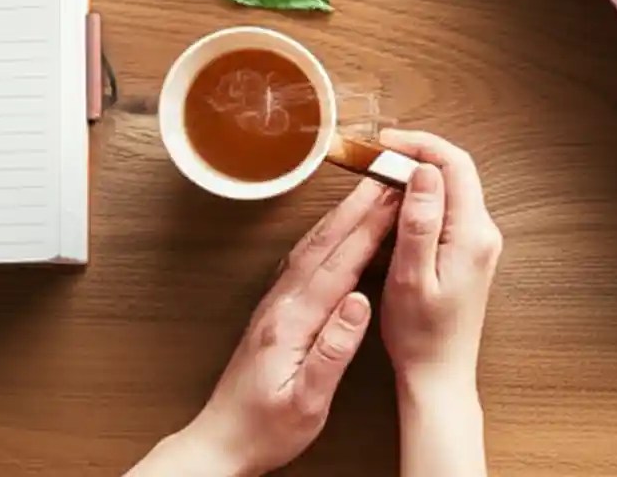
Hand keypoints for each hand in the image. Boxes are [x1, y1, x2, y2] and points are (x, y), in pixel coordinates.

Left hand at [127, 180, 399, 476]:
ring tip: (366, 192)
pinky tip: (335, 232)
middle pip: (323, 244)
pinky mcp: (273, 313)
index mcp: (293, 323)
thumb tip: (361, 304)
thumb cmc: (265, 429)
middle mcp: (280, 305)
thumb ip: (333, 351)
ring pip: (311, 248)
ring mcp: (274, 305)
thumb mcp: (307, 402)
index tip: (395, 200)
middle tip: (384, 175)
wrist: (221, 441)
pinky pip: (303, 262)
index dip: (369, 229)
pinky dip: (325, 238)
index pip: (339, 266)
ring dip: (340, 217)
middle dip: (357, 208)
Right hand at [379, 129, 501, 388]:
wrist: (439, 375)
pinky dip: (417, 203)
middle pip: (454, 173)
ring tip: (378, 181)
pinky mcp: (467, 253)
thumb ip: (419, 221)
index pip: (454, 165)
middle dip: (414, 158)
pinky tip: (391, 213)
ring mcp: (478, 244)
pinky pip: (444, 213)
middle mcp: (483, 234)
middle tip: (376, 159)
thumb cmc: (421, 334)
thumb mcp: (410, 275)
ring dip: (414, 180)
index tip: (385, 143)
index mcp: (473, 234)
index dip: (419, 146)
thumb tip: (423, 172)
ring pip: (448, 191)